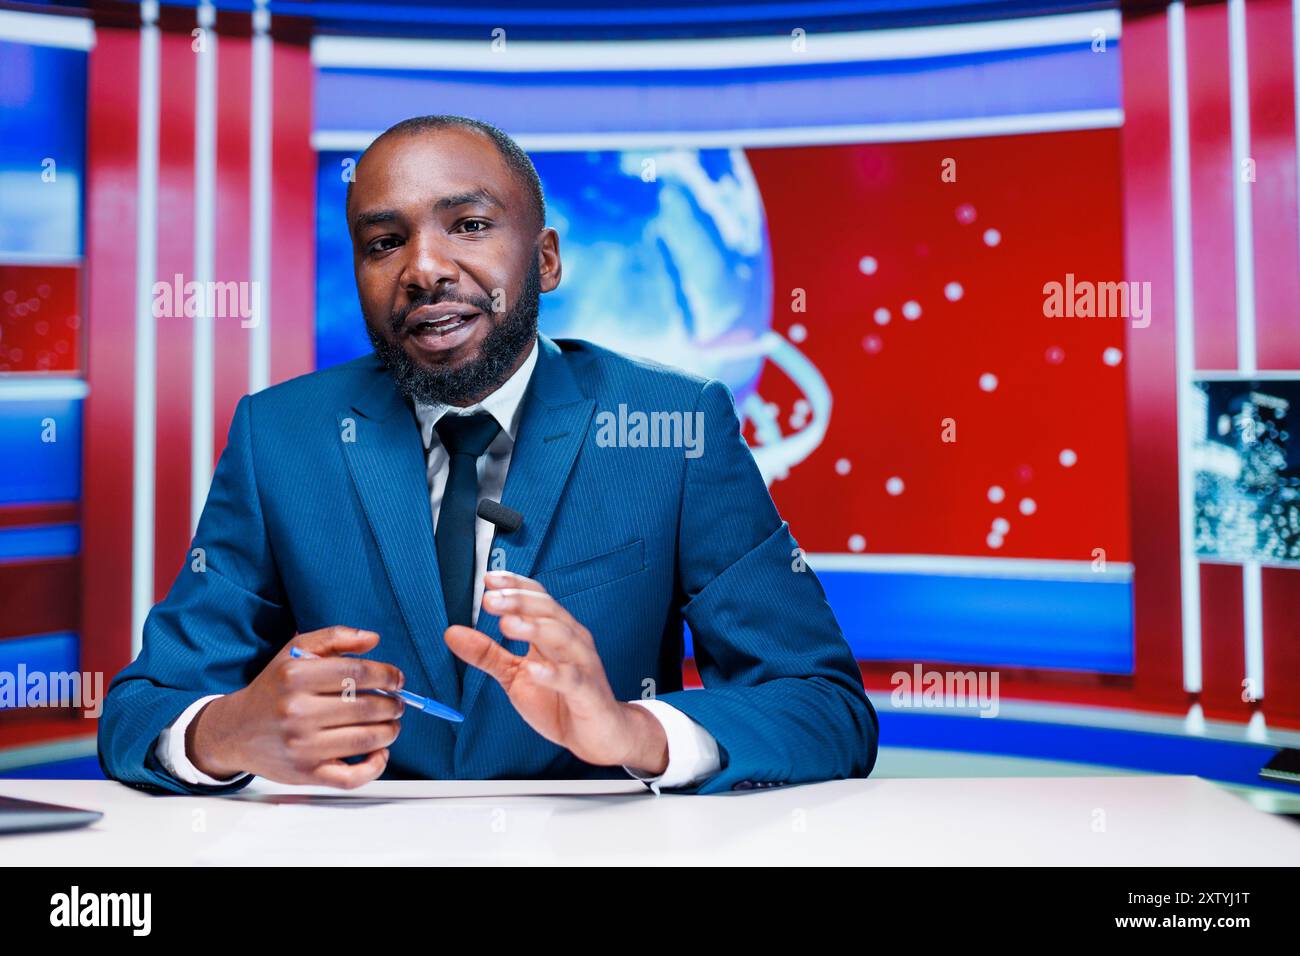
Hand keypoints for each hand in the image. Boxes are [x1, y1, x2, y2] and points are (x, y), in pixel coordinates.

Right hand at [188, 626, 405, 788]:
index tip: (397, 679)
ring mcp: (301, 745)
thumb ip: (335, 638)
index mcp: (296, 676)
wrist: (235, 731)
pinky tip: (380, 752)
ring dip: (390, 731)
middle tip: (397, 703)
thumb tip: (373, 639)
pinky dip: (374, 766)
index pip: (357, 673)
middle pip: (366, 707)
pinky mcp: (305, 774)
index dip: (387, 675)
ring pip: (365, 739)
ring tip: (391, 724)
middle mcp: (297, 711)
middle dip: (393, 704)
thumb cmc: (273, 689)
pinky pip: (351, 777)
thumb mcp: (296, 652)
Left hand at [444, 570, 667, 773]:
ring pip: (562, 637)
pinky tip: (534, 669)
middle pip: (548, 611)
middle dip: (518, 602)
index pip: (537, 599)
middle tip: (489, 599)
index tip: (489, 580)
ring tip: (507, 624)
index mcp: (555, 632)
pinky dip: (553, 674)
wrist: (598, 735)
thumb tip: (452, 633)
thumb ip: (486, 653)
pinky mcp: (587, 693)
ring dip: (534, 628)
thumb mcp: (515, 676)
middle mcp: (571, 642)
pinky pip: (572, 679)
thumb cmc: (560, 700)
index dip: (515, 586)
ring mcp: (582, 666)